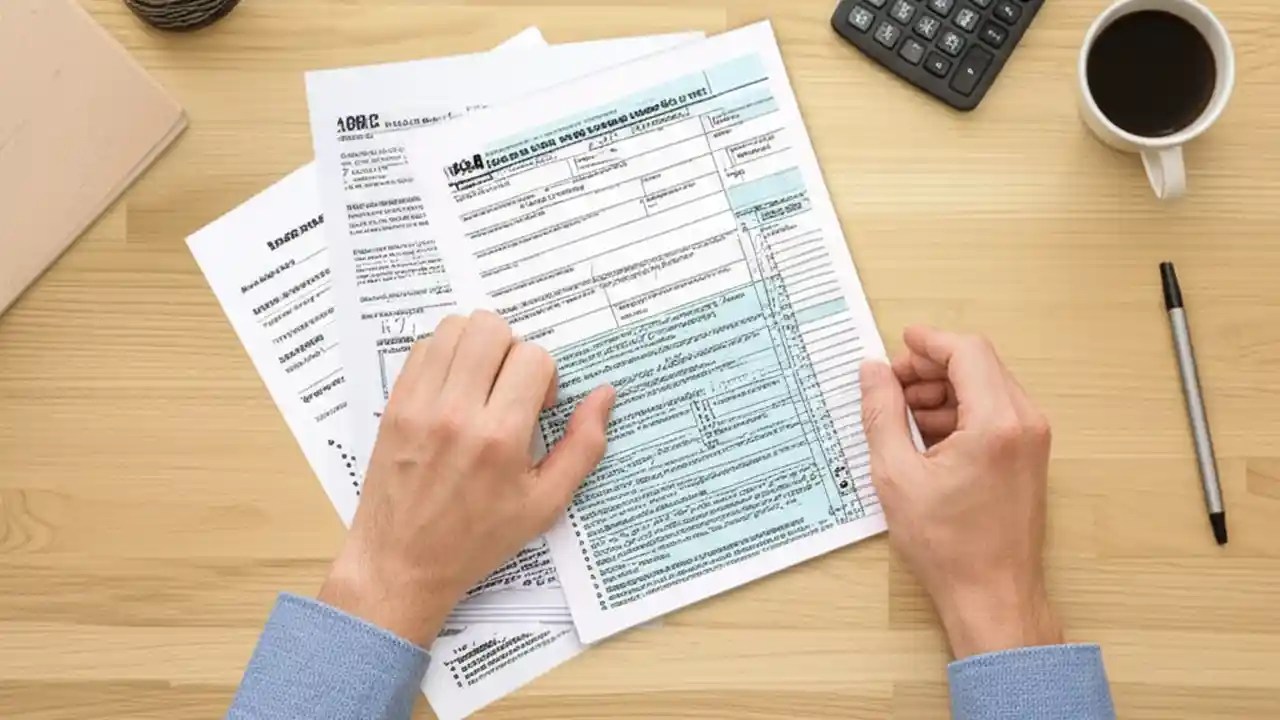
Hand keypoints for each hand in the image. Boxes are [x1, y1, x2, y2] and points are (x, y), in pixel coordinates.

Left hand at [318, 311, 614, 645]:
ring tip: (482, 382)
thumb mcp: (545, 504)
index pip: (533, 358)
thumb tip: (605, 394)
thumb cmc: (478, 539)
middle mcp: (457, 412)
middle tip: (510, 387)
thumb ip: (583, 446)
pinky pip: (423, 347)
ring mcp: (419, 404)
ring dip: (478, 345)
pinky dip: (446, 355)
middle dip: (512, 349)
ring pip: (454, 327)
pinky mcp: (394, 404)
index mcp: (499, 438)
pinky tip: (455, 388)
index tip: (538, 407)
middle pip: (491, 327)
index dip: (545, 377)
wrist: (402, 563)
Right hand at [859, 326, 1061, 658]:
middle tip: (889, 387)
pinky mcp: (1029, 455)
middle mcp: (1024, 422)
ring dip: (942, 392)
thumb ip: (881, 414)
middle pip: (977, 365)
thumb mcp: (896, 475)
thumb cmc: (949, 546)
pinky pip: (993, 413)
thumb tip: (872, 373)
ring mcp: (1032, 439)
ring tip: (901, 419)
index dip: (928, 342)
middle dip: (930, 369)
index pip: (966, 352)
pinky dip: (959, 413)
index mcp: (996, 422)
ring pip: (985, 387)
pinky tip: (925, 438)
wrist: (993, 596)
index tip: (898, 345)